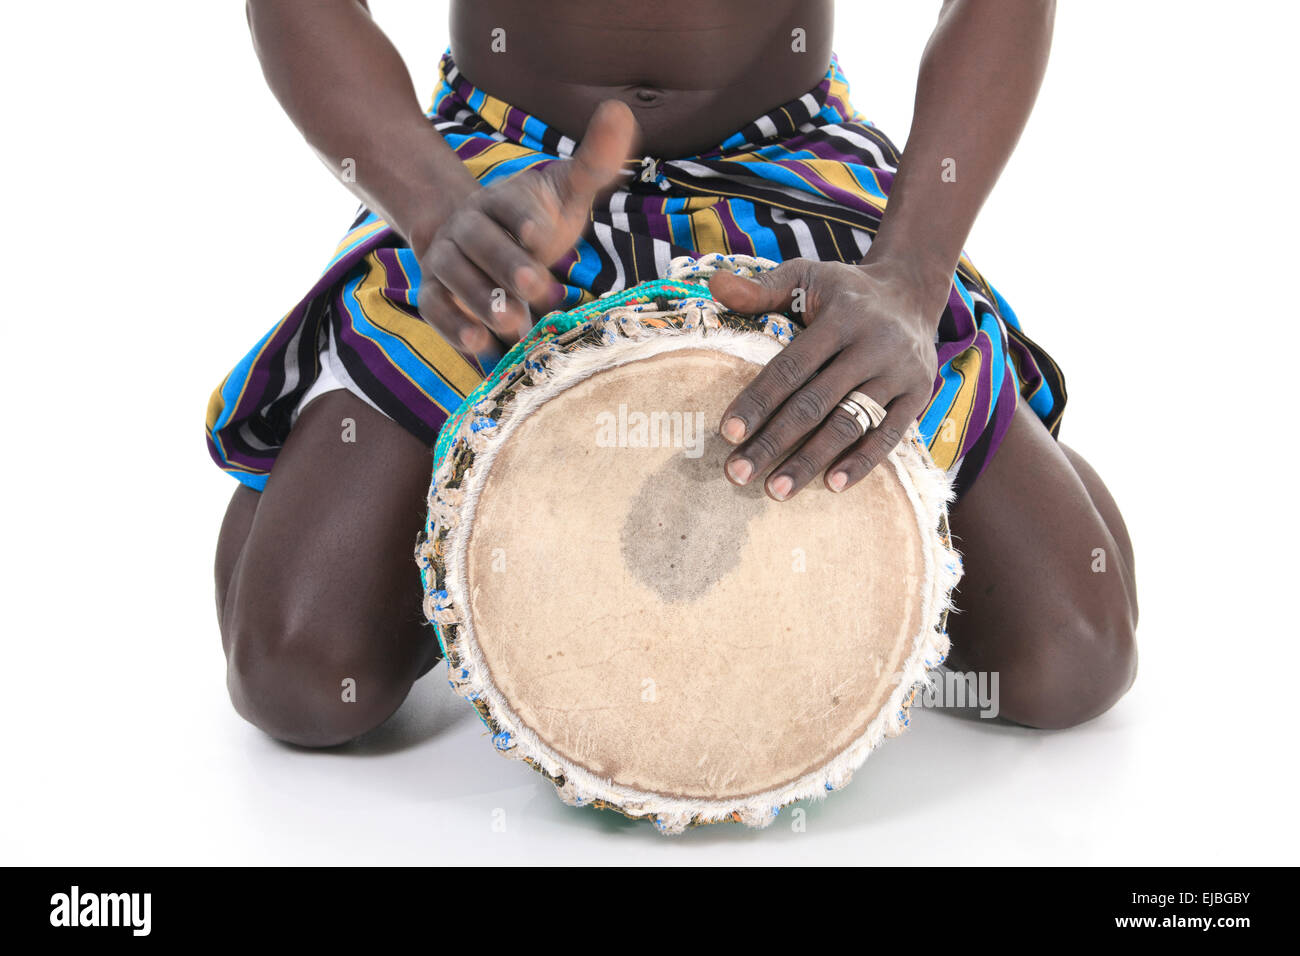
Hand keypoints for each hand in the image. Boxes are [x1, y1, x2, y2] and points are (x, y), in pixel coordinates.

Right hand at [411, 100, 638, 350]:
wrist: (479, 245)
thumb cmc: (536, 222)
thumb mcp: (566, 193)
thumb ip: (594, 163)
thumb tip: (620, 110)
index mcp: (501, 199)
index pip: (510, 204)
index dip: (524, 218)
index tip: (544, 237)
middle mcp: (468, 226)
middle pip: (480, 241)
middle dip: (506, 263)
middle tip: (536, 287)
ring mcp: (447, 260)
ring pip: (454, 275)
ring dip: (480, 298)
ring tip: (513, 323)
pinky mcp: (435, 294)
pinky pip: (434, 308)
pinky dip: (453, 327)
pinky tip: (479, 346)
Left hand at [708, 258, 946, 499]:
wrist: (913, 292)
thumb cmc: (845, 291)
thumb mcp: (807, 276)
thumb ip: (762, 288)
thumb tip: (715, 285)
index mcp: (841, 317)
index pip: (792, 366)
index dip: (759, 400)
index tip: (728, 434)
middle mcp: (873, 345)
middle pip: (815, 403)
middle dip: (774, 442)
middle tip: (738, 474)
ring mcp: (899, 372)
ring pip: (849, 424)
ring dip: (811, 461)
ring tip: (776, 491)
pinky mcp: (919, 393)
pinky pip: (890, 435)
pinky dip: (862, 462)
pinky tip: (832, 485)